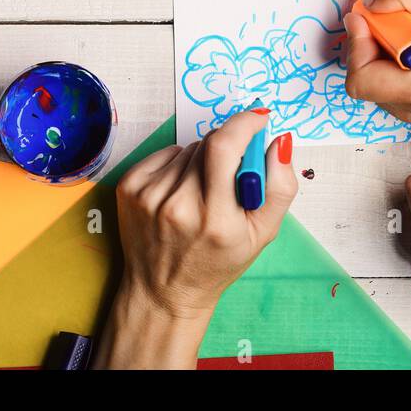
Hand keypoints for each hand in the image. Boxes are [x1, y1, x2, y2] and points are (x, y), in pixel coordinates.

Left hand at [96, 112, 295, 367]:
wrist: (163, 293)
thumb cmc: (217, 263)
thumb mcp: (263, 233)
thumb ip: (280, 186)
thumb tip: (279, 141)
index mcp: (215, 219)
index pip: (225, 147)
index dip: (244, 123)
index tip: (258, 117)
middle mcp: (178, 206)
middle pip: (209, 143)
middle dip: (228, 145)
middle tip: (232, 168)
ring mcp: (149, 197)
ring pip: (188, 148)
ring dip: (203, 159)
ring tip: (203, 191)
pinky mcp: (129, 189)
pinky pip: (165, 154)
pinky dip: (179, 164)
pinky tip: (181, 190)